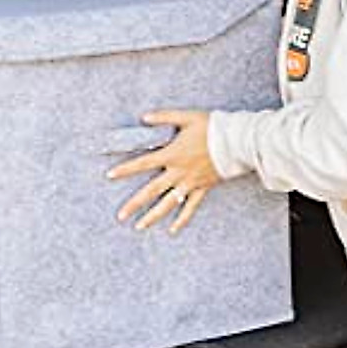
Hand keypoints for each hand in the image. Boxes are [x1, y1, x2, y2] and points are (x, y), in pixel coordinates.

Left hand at [107, 110, 221, 234]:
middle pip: (152, 191)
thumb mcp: (186, 117)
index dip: (125, 169)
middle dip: (134, 204)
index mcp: (172, 155)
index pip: (143, 163)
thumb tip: (144, 117)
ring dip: (153, 216)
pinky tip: (172, 230)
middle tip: (120, 216)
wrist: (236, 142)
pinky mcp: (203, 188)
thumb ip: (164, 117)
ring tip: (139, 226)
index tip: (110, 175)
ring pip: (169, 204)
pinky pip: (190, 208)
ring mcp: (190, 183)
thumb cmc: (212, 127)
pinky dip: (182, 219)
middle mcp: (178, 172)